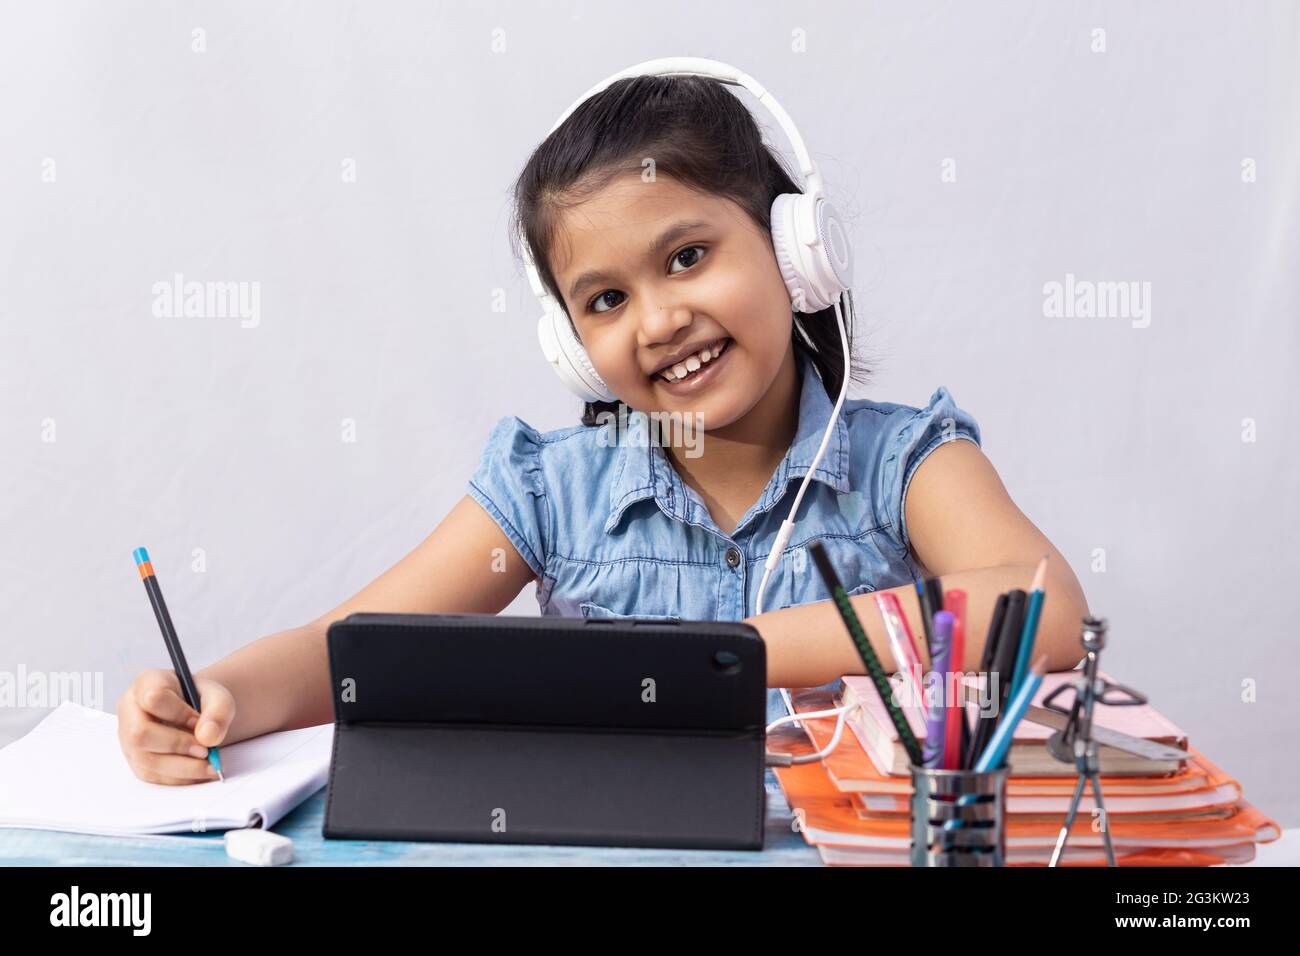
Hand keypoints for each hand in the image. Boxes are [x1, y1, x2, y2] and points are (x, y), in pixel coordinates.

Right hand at [116, 669, 235, 784]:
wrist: (197, 713)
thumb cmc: (202, 700)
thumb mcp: (218, 696)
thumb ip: (219, 711)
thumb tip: (208, 737)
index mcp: (147, 683)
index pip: (154, 698)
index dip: (179, 713)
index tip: (199, 720)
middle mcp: (130, 710)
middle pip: (139, 734)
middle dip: (177, 745)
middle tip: (206, 750)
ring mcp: (128, 738)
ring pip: (146, 760)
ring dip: (182, 767)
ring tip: (210, 765)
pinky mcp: (136, 761)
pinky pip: (153, 776)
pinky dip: (180, 778)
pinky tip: (200, 772)